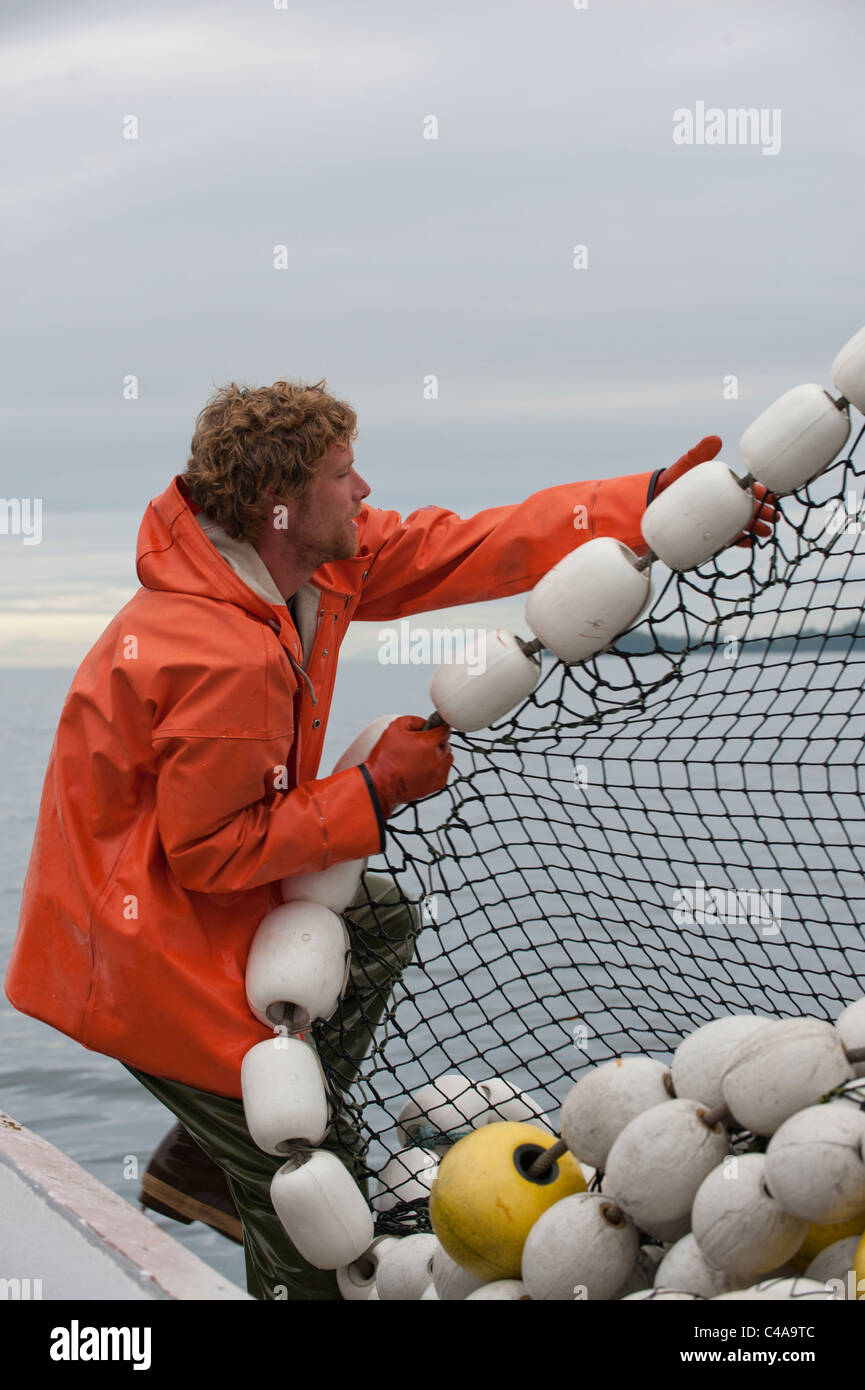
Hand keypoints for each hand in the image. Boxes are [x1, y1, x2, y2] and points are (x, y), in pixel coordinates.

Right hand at [362, 714, 452, 818]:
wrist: (379, 784)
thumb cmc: (385, 756)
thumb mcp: (395, 727)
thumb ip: (414, 720)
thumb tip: (425, 723)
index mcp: (429, 743)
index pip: (444, 729)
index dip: (438, 726)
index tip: (433, 727)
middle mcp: (437, 759)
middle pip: (446, 744)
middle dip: (436, 741)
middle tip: (421, 743)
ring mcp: (438, 774)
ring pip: (447, 759)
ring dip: (439, 755)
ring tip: (423, 756)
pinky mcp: (435, 786)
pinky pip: (443, 773)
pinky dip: (437, 769)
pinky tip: (423, 768)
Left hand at [655, 434, 777, 548]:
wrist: (644, 504)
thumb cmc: (667, 483)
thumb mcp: (684, 468)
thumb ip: (697, 455)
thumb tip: (715, 439)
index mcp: (717, 487)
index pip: (743, 490)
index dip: (759, 494)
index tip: (770, 498)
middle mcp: (716, 503)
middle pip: (744, 508)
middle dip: (760, 513)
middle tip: (773, 520)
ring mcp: (710, 519)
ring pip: (738, 524)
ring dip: (752, 528)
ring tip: (764, 534)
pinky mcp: (703, 533)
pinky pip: (724, 538)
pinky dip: (737, 540)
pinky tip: (747, 543)